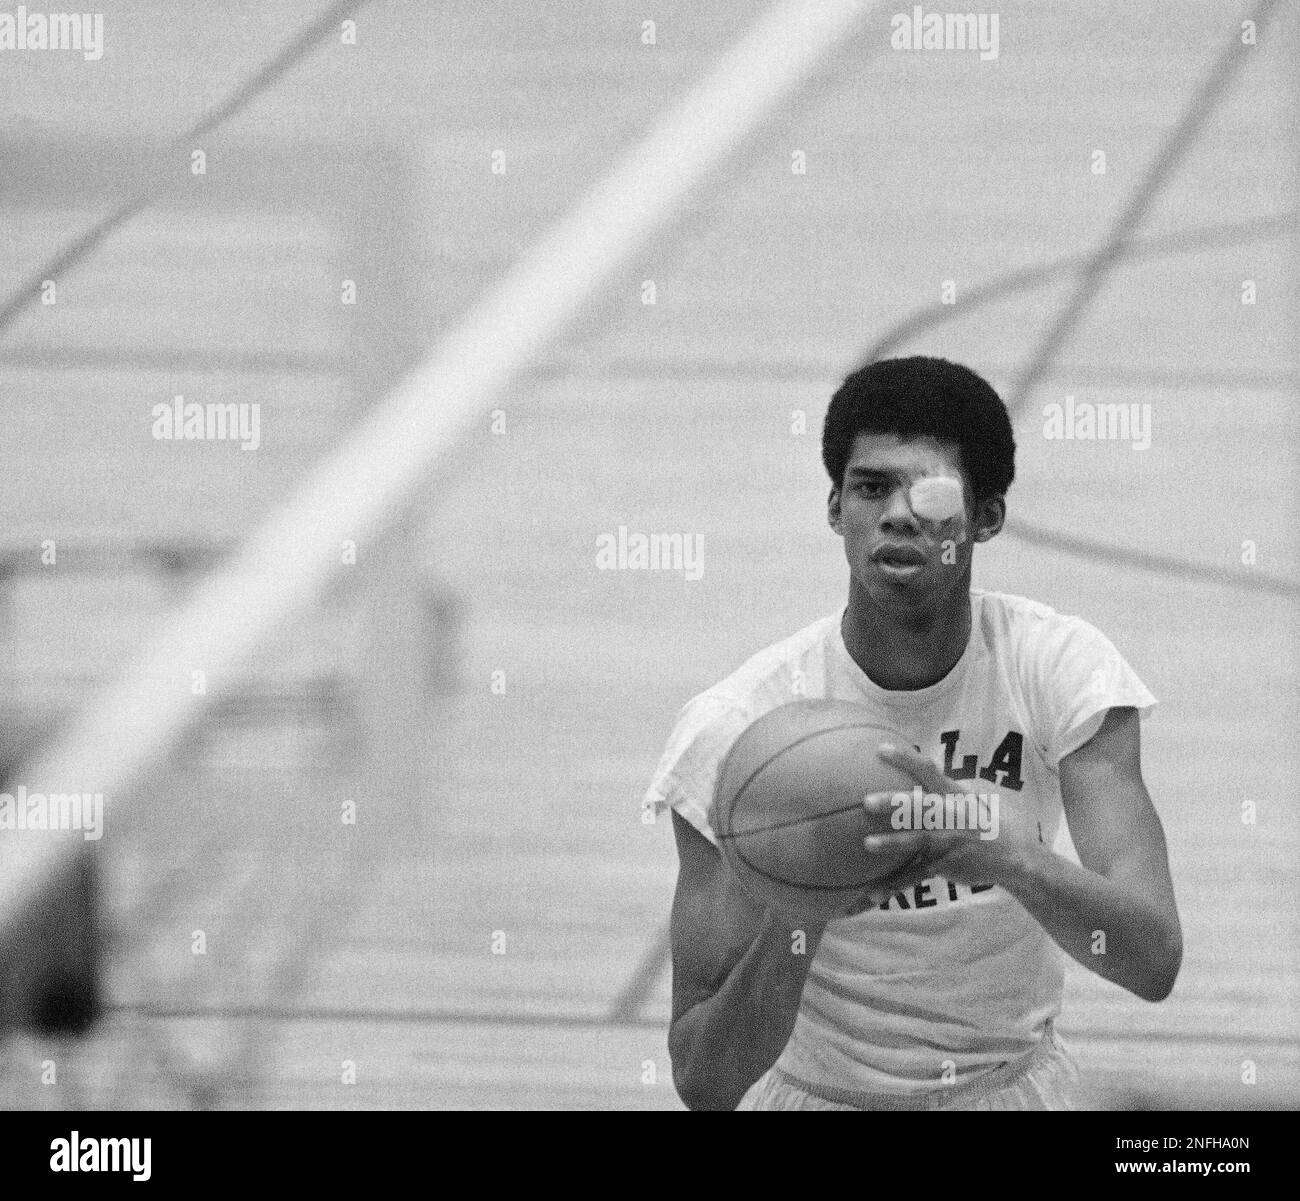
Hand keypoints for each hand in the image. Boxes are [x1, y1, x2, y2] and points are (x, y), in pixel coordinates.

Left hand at [847, 743, 1036, 908]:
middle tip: (867, 801)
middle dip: (895, 804)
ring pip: (917, 841)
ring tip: (867, 844)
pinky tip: (870, 893)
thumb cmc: (981, 821)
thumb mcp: (966, 798)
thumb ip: (939, 788)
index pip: (928, 771)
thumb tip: (909, 768)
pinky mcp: (944, 865)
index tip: (880, 749)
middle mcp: (951, 816)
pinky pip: (915, 876)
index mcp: (953, 795)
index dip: (905, 759)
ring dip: (892, 843)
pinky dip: (893, 885)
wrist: (1014, 856)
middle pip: (920, 807)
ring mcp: (948, 842)